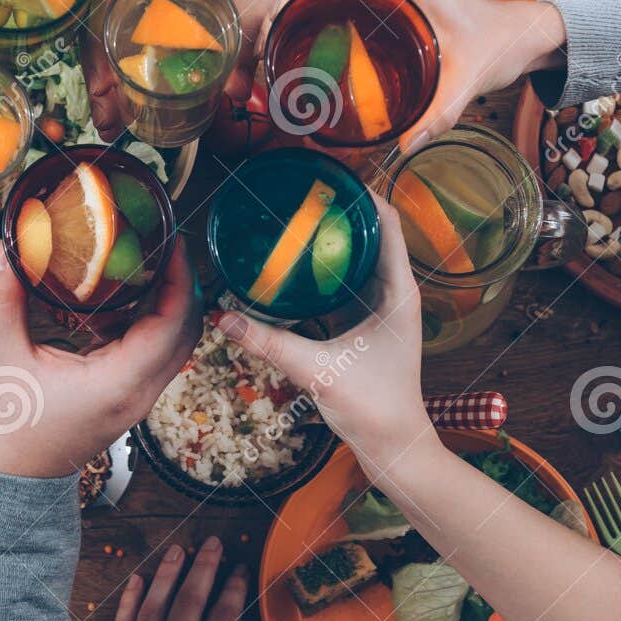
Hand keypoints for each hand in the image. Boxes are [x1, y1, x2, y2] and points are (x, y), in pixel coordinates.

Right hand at [0, 238, 201, 477]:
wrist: (6, 483)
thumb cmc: (5, 430)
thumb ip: (4, 298)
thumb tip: (5, 249)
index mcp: (118, 383)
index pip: (175, 322)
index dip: (180, 276)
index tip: (169, 240)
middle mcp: (138, 393)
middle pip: (186, 330)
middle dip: (180, 282)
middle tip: (160, 244)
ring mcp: (135, 399)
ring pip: (171, 343)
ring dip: (163, 302)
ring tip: (136, 265)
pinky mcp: (124, 399)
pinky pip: (149, 354)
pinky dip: (141, 323)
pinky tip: (108, 303)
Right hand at [88, 0, 290, 139]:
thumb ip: (248, 38)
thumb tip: (234, 93)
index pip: (112, 2)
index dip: (105, 54)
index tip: (111, 94)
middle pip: (94, 12)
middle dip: (96, 69)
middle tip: (107, 116)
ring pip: (95, 10)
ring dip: (97, 59)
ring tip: (107, 107)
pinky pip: (105, 2)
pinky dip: (106, 39)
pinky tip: (112, 76)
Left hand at [101, 536, 246, 620]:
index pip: (222, 617)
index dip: (233, 588)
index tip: (241, 567)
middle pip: (189, 603)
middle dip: (203, 568)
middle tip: (212, 543)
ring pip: (152, 608)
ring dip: (167, 575)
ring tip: (179, 550)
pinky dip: (128, 602)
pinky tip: (140, 581)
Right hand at [217, 202, 437, 473]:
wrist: (393, 446)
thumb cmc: (373, 408)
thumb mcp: (318, 370)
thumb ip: (269, 342)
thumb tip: (222, 317)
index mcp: (398, 293)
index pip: (387, 223)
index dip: (362, 193)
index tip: (328, 174)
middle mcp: (395, 293)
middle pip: (372, 233)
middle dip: (340, 209)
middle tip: (300, 189)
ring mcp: (383, 308)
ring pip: (359, 258)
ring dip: (332, 237)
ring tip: (294, 215)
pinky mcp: (368, 324)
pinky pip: (347, 282)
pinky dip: (325, 267)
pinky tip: (295, 264)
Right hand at [260, 0, 567, 153]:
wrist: (526, 35)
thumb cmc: (500, 45)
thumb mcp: (469, 80)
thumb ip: (441, 113)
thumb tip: (406, 145)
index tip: (270, 17)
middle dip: (286, 2)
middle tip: (262, 44)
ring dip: (300, 8)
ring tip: (274, 48)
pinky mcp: (395, 3)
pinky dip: (320, 15)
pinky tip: (308, 49)